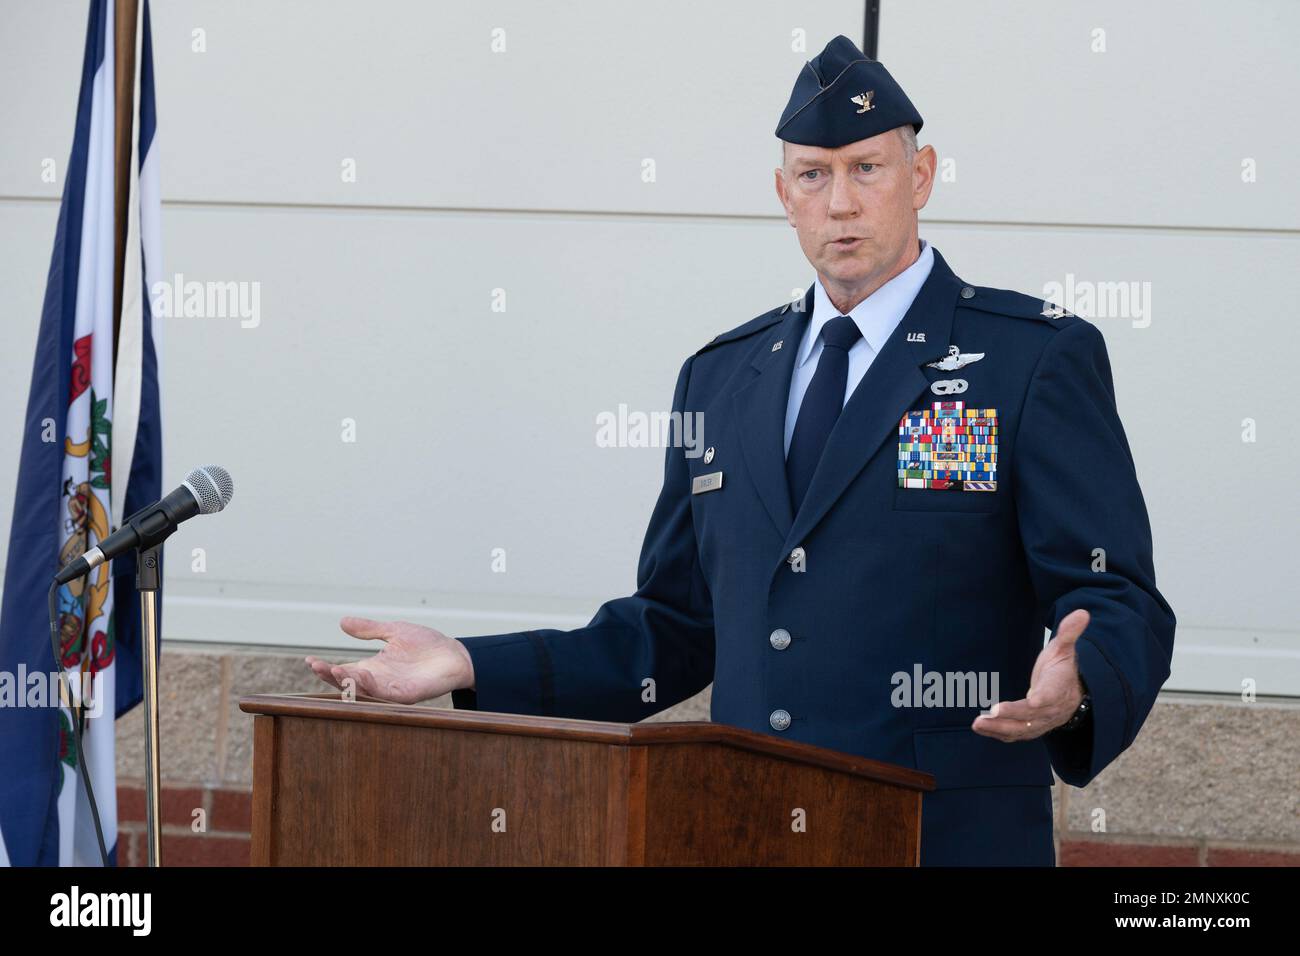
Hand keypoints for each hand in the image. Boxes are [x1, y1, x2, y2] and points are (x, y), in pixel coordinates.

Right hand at [304, 617, 474, 704]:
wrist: (456, 654)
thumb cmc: (427, 645)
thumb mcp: (394, 631)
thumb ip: (369, 630)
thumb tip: (342, 621)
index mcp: (373, 668)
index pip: (344, 671)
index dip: (326, 668)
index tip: (309, 660)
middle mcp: (379, 681)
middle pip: (347, 683)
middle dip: (330, 676)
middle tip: (315, 666)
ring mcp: (391, 690)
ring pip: (362, 691)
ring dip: (347, 682)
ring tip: (333, 669)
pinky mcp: (406, 695)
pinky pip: (384, 694)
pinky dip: (371, 686)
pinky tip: (361, 674)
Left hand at [971, 608, 1087, 741]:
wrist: (1074, 693)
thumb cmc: (1063, 667)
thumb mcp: (1065, 648)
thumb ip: (1069, 633)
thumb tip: (1082, 613)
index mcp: (1059, 687)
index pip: (1051, 695)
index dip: (1042, 698)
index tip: (1033, 700)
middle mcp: (1051, 709)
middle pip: (1032, 716)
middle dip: (1011, 715)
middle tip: (990, 713)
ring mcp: (1042, 722)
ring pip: (1021, 729)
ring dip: (999, 728)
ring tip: (978, 724)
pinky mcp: (1032, 728)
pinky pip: (1015, 734)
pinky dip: (998, 733)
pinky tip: (981, 729)